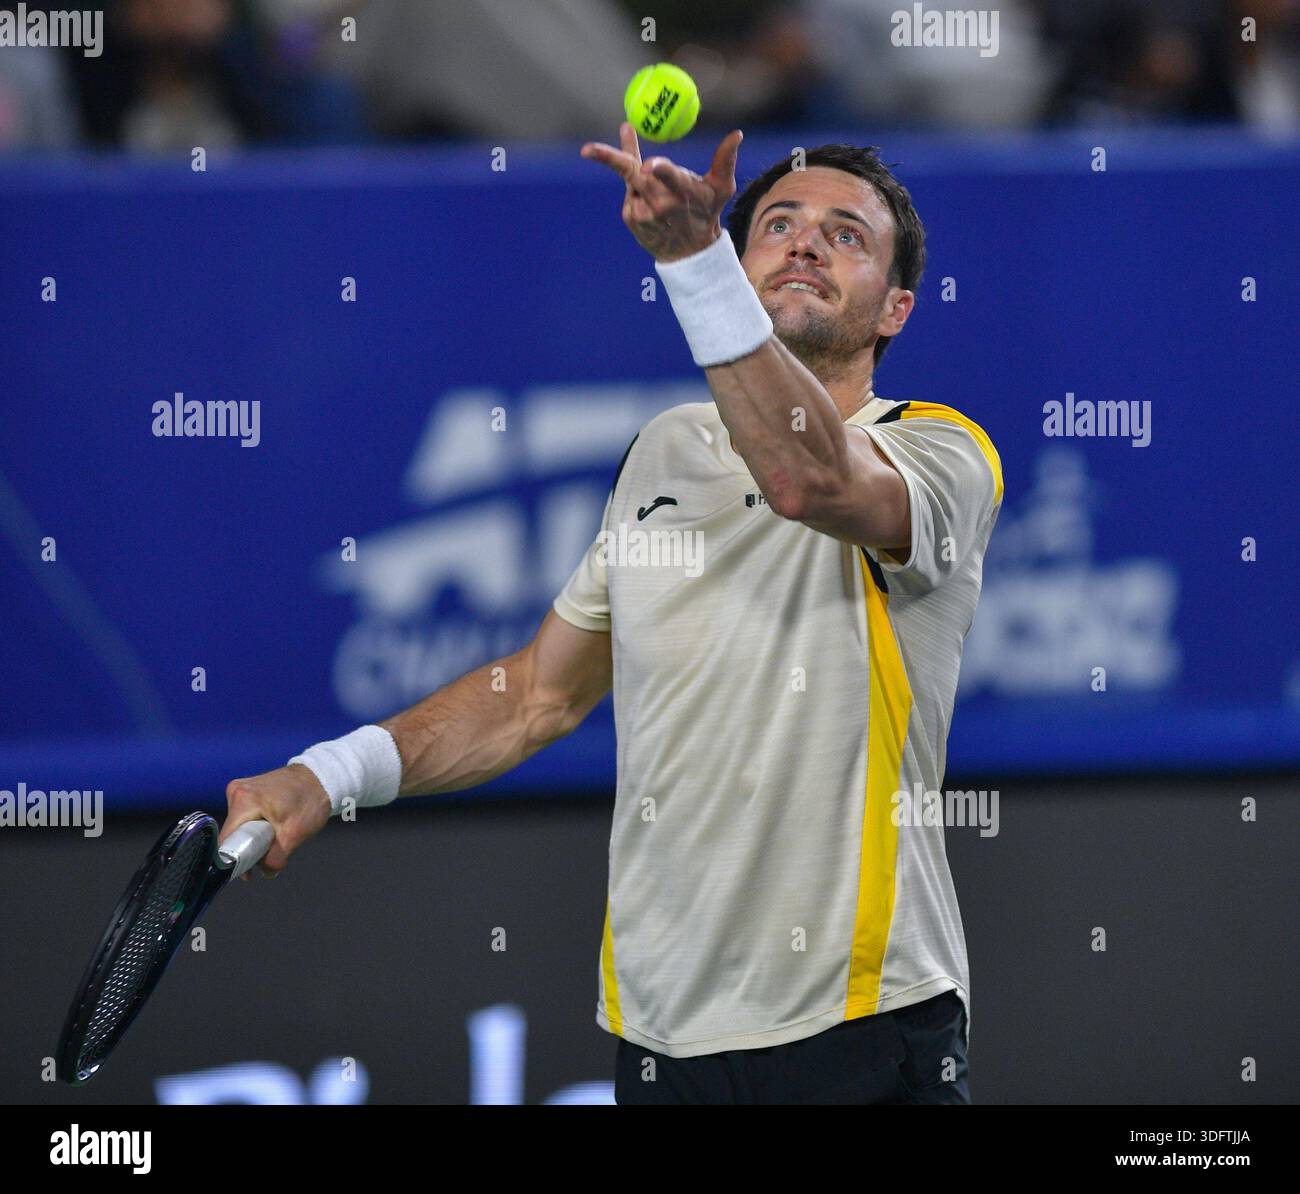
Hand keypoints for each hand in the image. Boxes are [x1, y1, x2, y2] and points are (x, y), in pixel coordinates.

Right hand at [220, 764, 330, 878]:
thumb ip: (275, 857)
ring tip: (276, 837)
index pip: (227, 839)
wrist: (322, 778)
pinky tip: (274, 828)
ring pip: (240, 828)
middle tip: (270, 855)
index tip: (249, 871)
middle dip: (249, 849)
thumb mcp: (295, 833)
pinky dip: (258, 828)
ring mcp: (241, 790)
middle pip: (233, 834)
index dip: (236, 859)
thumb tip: (265, 872)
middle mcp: (236, 792)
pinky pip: (246, 818)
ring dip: (255, 839)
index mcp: (243, 799)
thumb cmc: (310, 800)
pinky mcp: (248, 792)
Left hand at [580, 122, 742, 262]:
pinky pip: (629, 189)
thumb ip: (725, 160)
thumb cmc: (707, 213)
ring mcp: (642, 213)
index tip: (649, 165)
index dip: (659, 171)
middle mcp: (661, 205)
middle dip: (611, 159)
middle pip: (633, 175)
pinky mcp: (630, 216)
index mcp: (683, 194)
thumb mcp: (721, 188)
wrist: (688, 252)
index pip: (670, 179)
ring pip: (630, 178)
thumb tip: (737, 134)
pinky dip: (634, 182)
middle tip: (587, 150)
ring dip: (634, 165)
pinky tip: (647, 191)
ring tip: (641, 155)